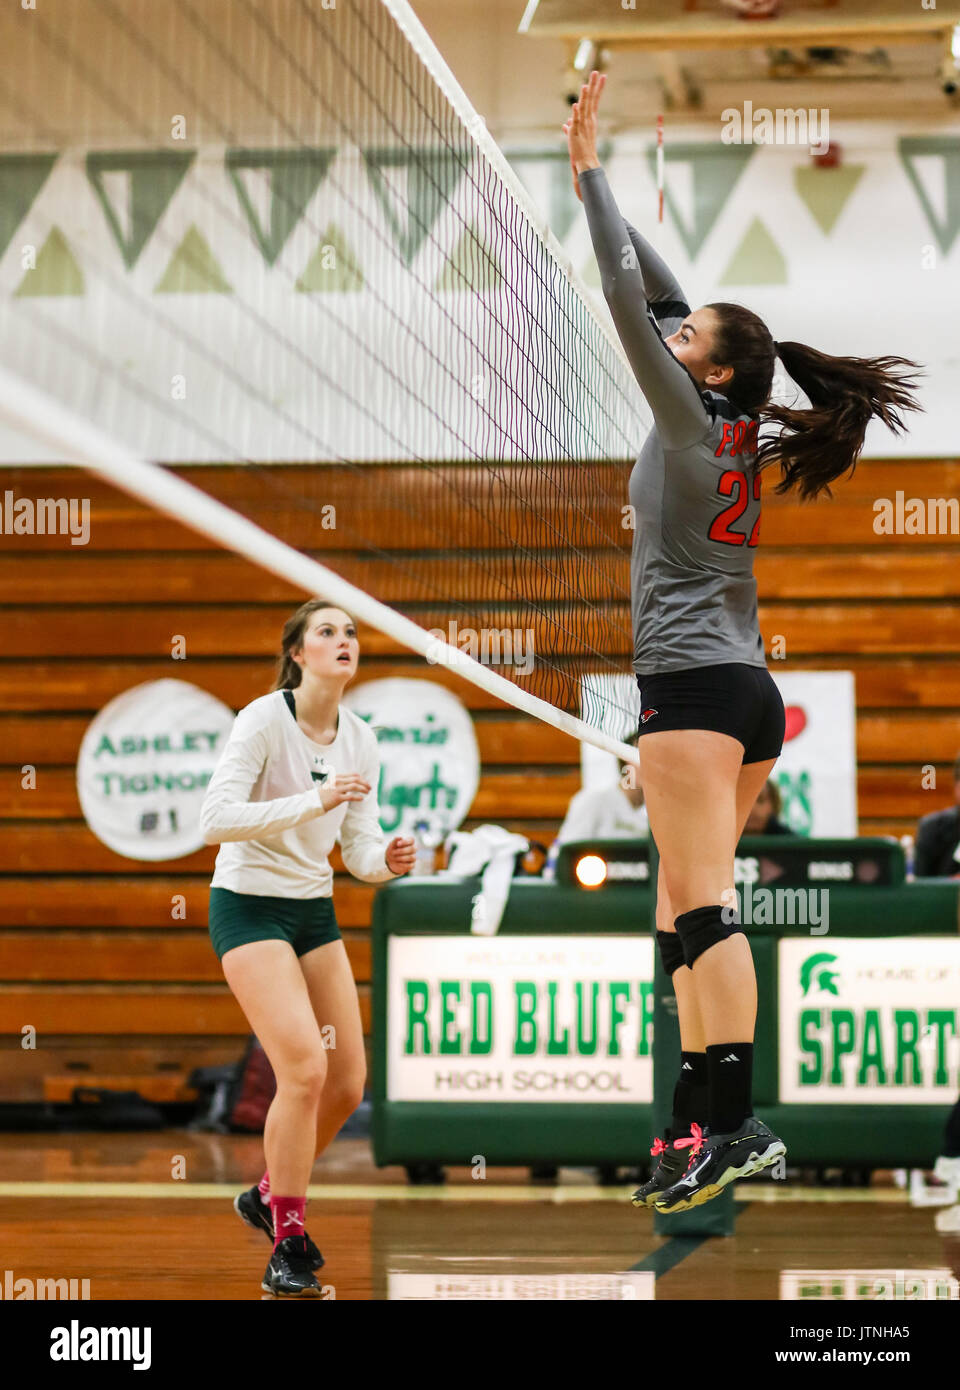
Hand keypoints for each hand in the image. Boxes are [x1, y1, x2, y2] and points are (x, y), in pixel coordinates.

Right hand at [319, 773, 369, 811]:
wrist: (313, 802)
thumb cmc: (323, 794)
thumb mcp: (331, 784)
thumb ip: (340, 782)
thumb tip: (352, 783)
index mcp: (337, 777)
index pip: (353, 775)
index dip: (361, 778)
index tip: (365, 782)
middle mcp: (338, 781)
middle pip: (355, 780)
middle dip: (364, 783)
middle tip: (370, 787)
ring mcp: (337, 789)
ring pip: (355, 786)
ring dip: (363, 789)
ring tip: (368, 792)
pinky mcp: (337, 798)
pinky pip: (351, 796)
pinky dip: (358, 797)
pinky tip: (362, 799)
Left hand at [385, 835, 416, 875]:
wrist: (390, 862)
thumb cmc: (392, 851)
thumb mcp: (391, 846)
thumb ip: (395, 841)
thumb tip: (400, 837)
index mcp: (409, 843)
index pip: (412, 840)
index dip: (405, 842)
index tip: (398, 844)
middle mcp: (413, 849)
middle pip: (413, 849)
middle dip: (402, 851)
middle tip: (393, 853)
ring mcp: (413, 857)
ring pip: (412, 857)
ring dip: (402, 858)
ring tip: (394, 858)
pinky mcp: (412, 865)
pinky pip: (410, 865)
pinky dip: (402, 864)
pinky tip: (397, 863)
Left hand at [563, 69, 605, 201]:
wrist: (584, 163)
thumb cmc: (580, 150)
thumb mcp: (574, 135)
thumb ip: (570, 127)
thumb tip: (565, 123)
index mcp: (590, 119)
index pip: (595, 100)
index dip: (597, 88)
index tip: (602, 76)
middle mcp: (589, 120)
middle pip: (592, 100)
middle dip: (594, 86)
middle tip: (597, 72)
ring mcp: (583, 126)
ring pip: (584, 108)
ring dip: (585, 97)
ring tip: (586, 85)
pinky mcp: (575, 132)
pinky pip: (576, 121)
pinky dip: (575, 113)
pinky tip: (575, 105)